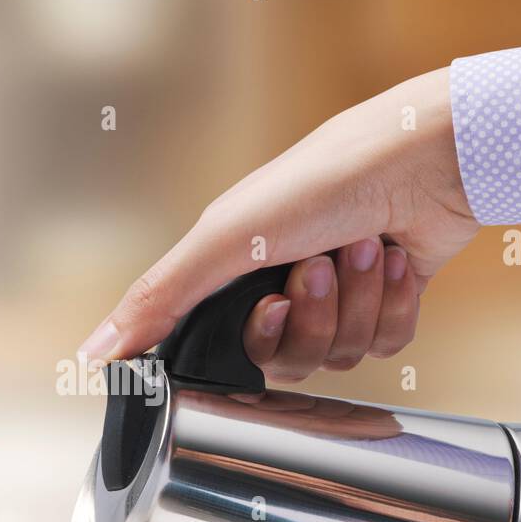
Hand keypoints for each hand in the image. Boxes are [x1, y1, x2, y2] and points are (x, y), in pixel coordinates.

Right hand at [78, 68, 478, 380]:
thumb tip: (93, 353)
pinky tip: (397, 260)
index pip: (233, 350)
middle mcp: (284, 285)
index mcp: (237, 269)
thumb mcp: (224, 239)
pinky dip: (394, 304)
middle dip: (316, 316)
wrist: (427, 159)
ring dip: (359, 302)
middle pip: (291, 361)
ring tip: (366, 248)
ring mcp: (340, 295)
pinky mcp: (389, 300)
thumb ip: (159, 298)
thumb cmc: (325, 179)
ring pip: (342, 354)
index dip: (261, 339)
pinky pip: (386, 344)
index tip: (273, 306)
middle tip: (324, 266)